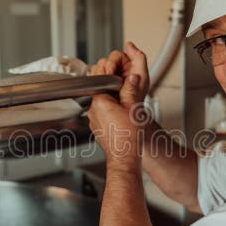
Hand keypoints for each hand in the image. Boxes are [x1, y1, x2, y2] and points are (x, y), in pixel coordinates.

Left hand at [87, 43, 150, 170]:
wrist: (124, 157)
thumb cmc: (127, 138)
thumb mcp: (133, 107)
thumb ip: (130, 89)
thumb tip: (131, 77)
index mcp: (99, 102)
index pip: (99, 78)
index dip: (108, 71)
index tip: (115, 68)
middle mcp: (92, 110)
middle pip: (99, 89)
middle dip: (111, 85)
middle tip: (123, 86)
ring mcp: (93, 119)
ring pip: (101, 101)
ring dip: (111, 97)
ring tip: (125, 103)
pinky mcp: (98, 127)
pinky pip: (102, 112)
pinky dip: (110, 109)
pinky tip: (122, 115)